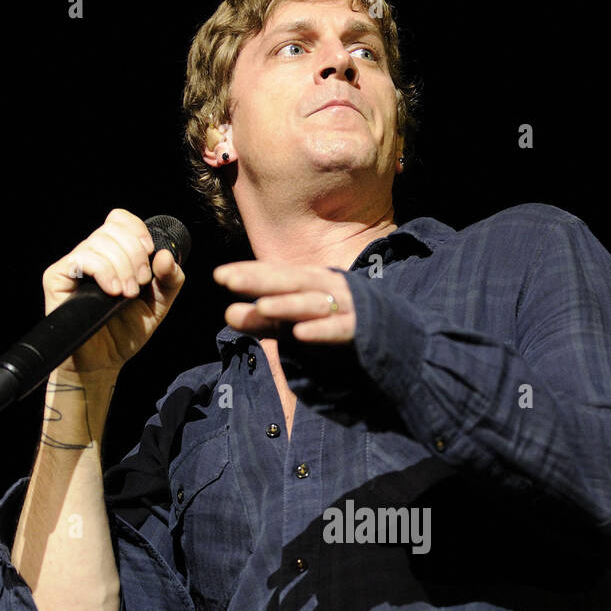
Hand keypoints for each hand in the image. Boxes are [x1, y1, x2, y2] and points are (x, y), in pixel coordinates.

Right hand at [42, 208, 184, 373]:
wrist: (103, 363)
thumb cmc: (125, 333)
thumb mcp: (158, 305)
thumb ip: (170, 280)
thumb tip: (165, 255)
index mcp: (113, 254)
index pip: (119, 220)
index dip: (137, 230)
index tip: (150, 254)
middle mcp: (91, 254)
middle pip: (112, 228)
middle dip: (134, 255)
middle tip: (140, 285)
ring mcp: (73, 264)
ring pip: (99, 242)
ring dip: (122, 267)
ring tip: (127, 295)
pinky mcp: (57, 277)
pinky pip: (82, 258)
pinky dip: (103, 271)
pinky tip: (113, 291)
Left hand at [213, 261, 355, 343]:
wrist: (391, 337)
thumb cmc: (334, 323)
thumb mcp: (293, 322)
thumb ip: (262, 320)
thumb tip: (227, 312)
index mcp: (310, 282)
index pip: (275, 274)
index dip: (249, 273)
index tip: (220, 275)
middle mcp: (326, 288)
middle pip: (290, 282)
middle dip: (261, 281)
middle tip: (230, 280)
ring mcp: (345, 307)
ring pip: (312, 303)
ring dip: (287, 305)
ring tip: (261, 307)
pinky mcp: (359, 330)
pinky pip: (339, 329)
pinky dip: (321, 331)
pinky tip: (300, 335)